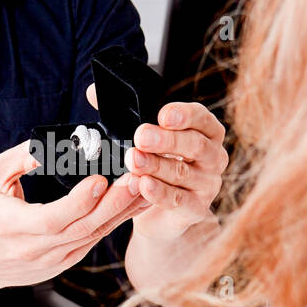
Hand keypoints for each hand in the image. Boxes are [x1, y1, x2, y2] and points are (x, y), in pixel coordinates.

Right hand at [0, 139, 149, 292]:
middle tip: (137, 178)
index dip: (81, 200)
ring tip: (144, 188)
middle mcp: (37, 248)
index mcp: (14, 227)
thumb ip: (19, 158)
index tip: (101, 178)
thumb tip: (48, 143)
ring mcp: (53, 260)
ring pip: (94, 235)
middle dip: (115, 203)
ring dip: (121, 212)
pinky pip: (92, 241)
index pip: (54, 218)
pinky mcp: (63, 263)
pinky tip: (130, 205)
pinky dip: (113, 222)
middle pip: (84, 227)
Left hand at [87, 84, 227, 241]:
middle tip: (141, 136)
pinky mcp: (197, 209)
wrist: (161, 214)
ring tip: (134, 160)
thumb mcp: (145, 141)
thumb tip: (94, 93)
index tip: (162, 115)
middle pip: (195, 145)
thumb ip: (124, 115)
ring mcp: (207, 184)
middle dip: (167, 140)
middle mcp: (212, 157)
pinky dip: (161, 192)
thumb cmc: (157, 168)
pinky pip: (180, 200)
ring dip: (157, 165)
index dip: (184, 115)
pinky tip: (144, 185)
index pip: (201, 119)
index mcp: (205, 133)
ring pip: (183, 172)